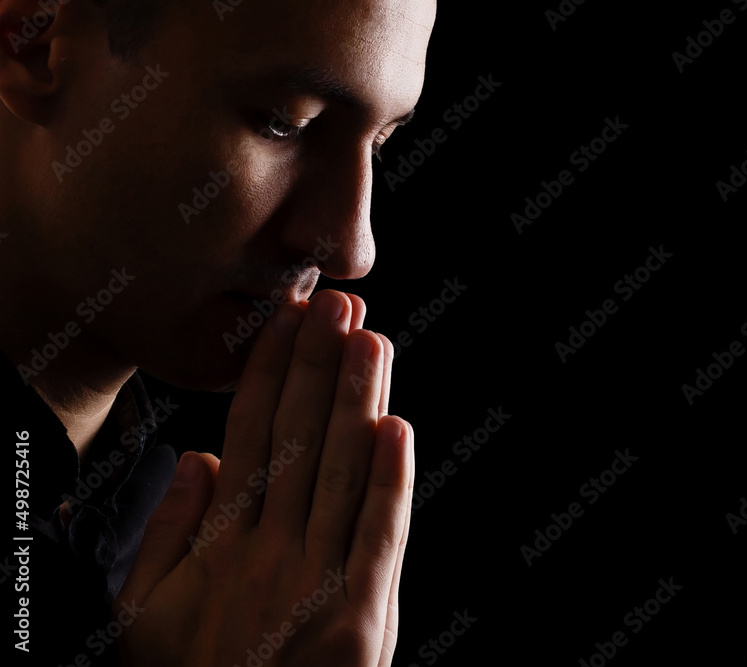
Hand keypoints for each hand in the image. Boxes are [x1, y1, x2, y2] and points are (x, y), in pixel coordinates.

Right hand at [114, 290, 413, 666]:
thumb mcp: (146, 614)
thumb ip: (169, 533)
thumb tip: (195, 457)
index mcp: (220, 543)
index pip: (250, 435)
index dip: (271, 372)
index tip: (287, 321)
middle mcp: (267, 552)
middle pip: (299, 439)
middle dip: (319, 366)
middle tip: (339, 304)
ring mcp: (316, 583)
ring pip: (340, 473)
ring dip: (357, 402)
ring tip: (370, 341)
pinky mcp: (360, 619)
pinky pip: (378, 537)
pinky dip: (390, 482)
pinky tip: (397, 429)